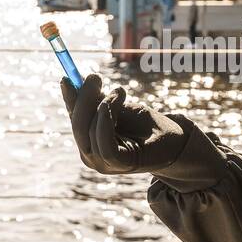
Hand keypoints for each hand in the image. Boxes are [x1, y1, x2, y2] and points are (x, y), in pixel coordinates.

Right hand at [60, 74, 187, 174]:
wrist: (174, 141)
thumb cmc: (146, 125)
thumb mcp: (117, 108)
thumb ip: (95, 99)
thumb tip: (72, 80)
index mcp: (89, 142)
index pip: (74, 118)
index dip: (70, 98)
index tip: (67, 76)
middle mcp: (91, 156)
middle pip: (77, 126)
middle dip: (83, 99)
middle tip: (93, 76)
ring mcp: (103, 164)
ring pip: (89, 132)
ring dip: (102, 105)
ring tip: (120, 91)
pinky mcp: (118, 165)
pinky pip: (103, 143)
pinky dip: (106, 120)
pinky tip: (114, 102)